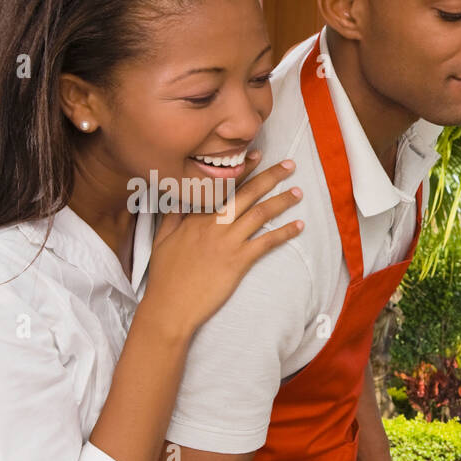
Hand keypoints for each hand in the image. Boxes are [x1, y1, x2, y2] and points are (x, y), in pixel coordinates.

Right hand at [142, 156, 304, 339]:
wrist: (170, 305)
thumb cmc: (166, 276)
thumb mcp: (161, 239)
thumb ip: (173, 216)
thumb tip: (179, 198)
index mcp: (195, 217)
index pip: (222, 186)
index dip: (241, 170)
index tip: (256, 155)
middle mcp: (213, 224)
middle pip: (246, 194)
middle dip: (269, 176)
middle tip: (289, 165)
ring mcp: (226, 242)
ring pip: (259, 214)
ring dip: (281, 201)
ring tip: (298, 192)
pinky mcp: (238, 261)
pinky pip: (266, 242)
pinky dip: (284, 233)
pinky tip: (299, 226)